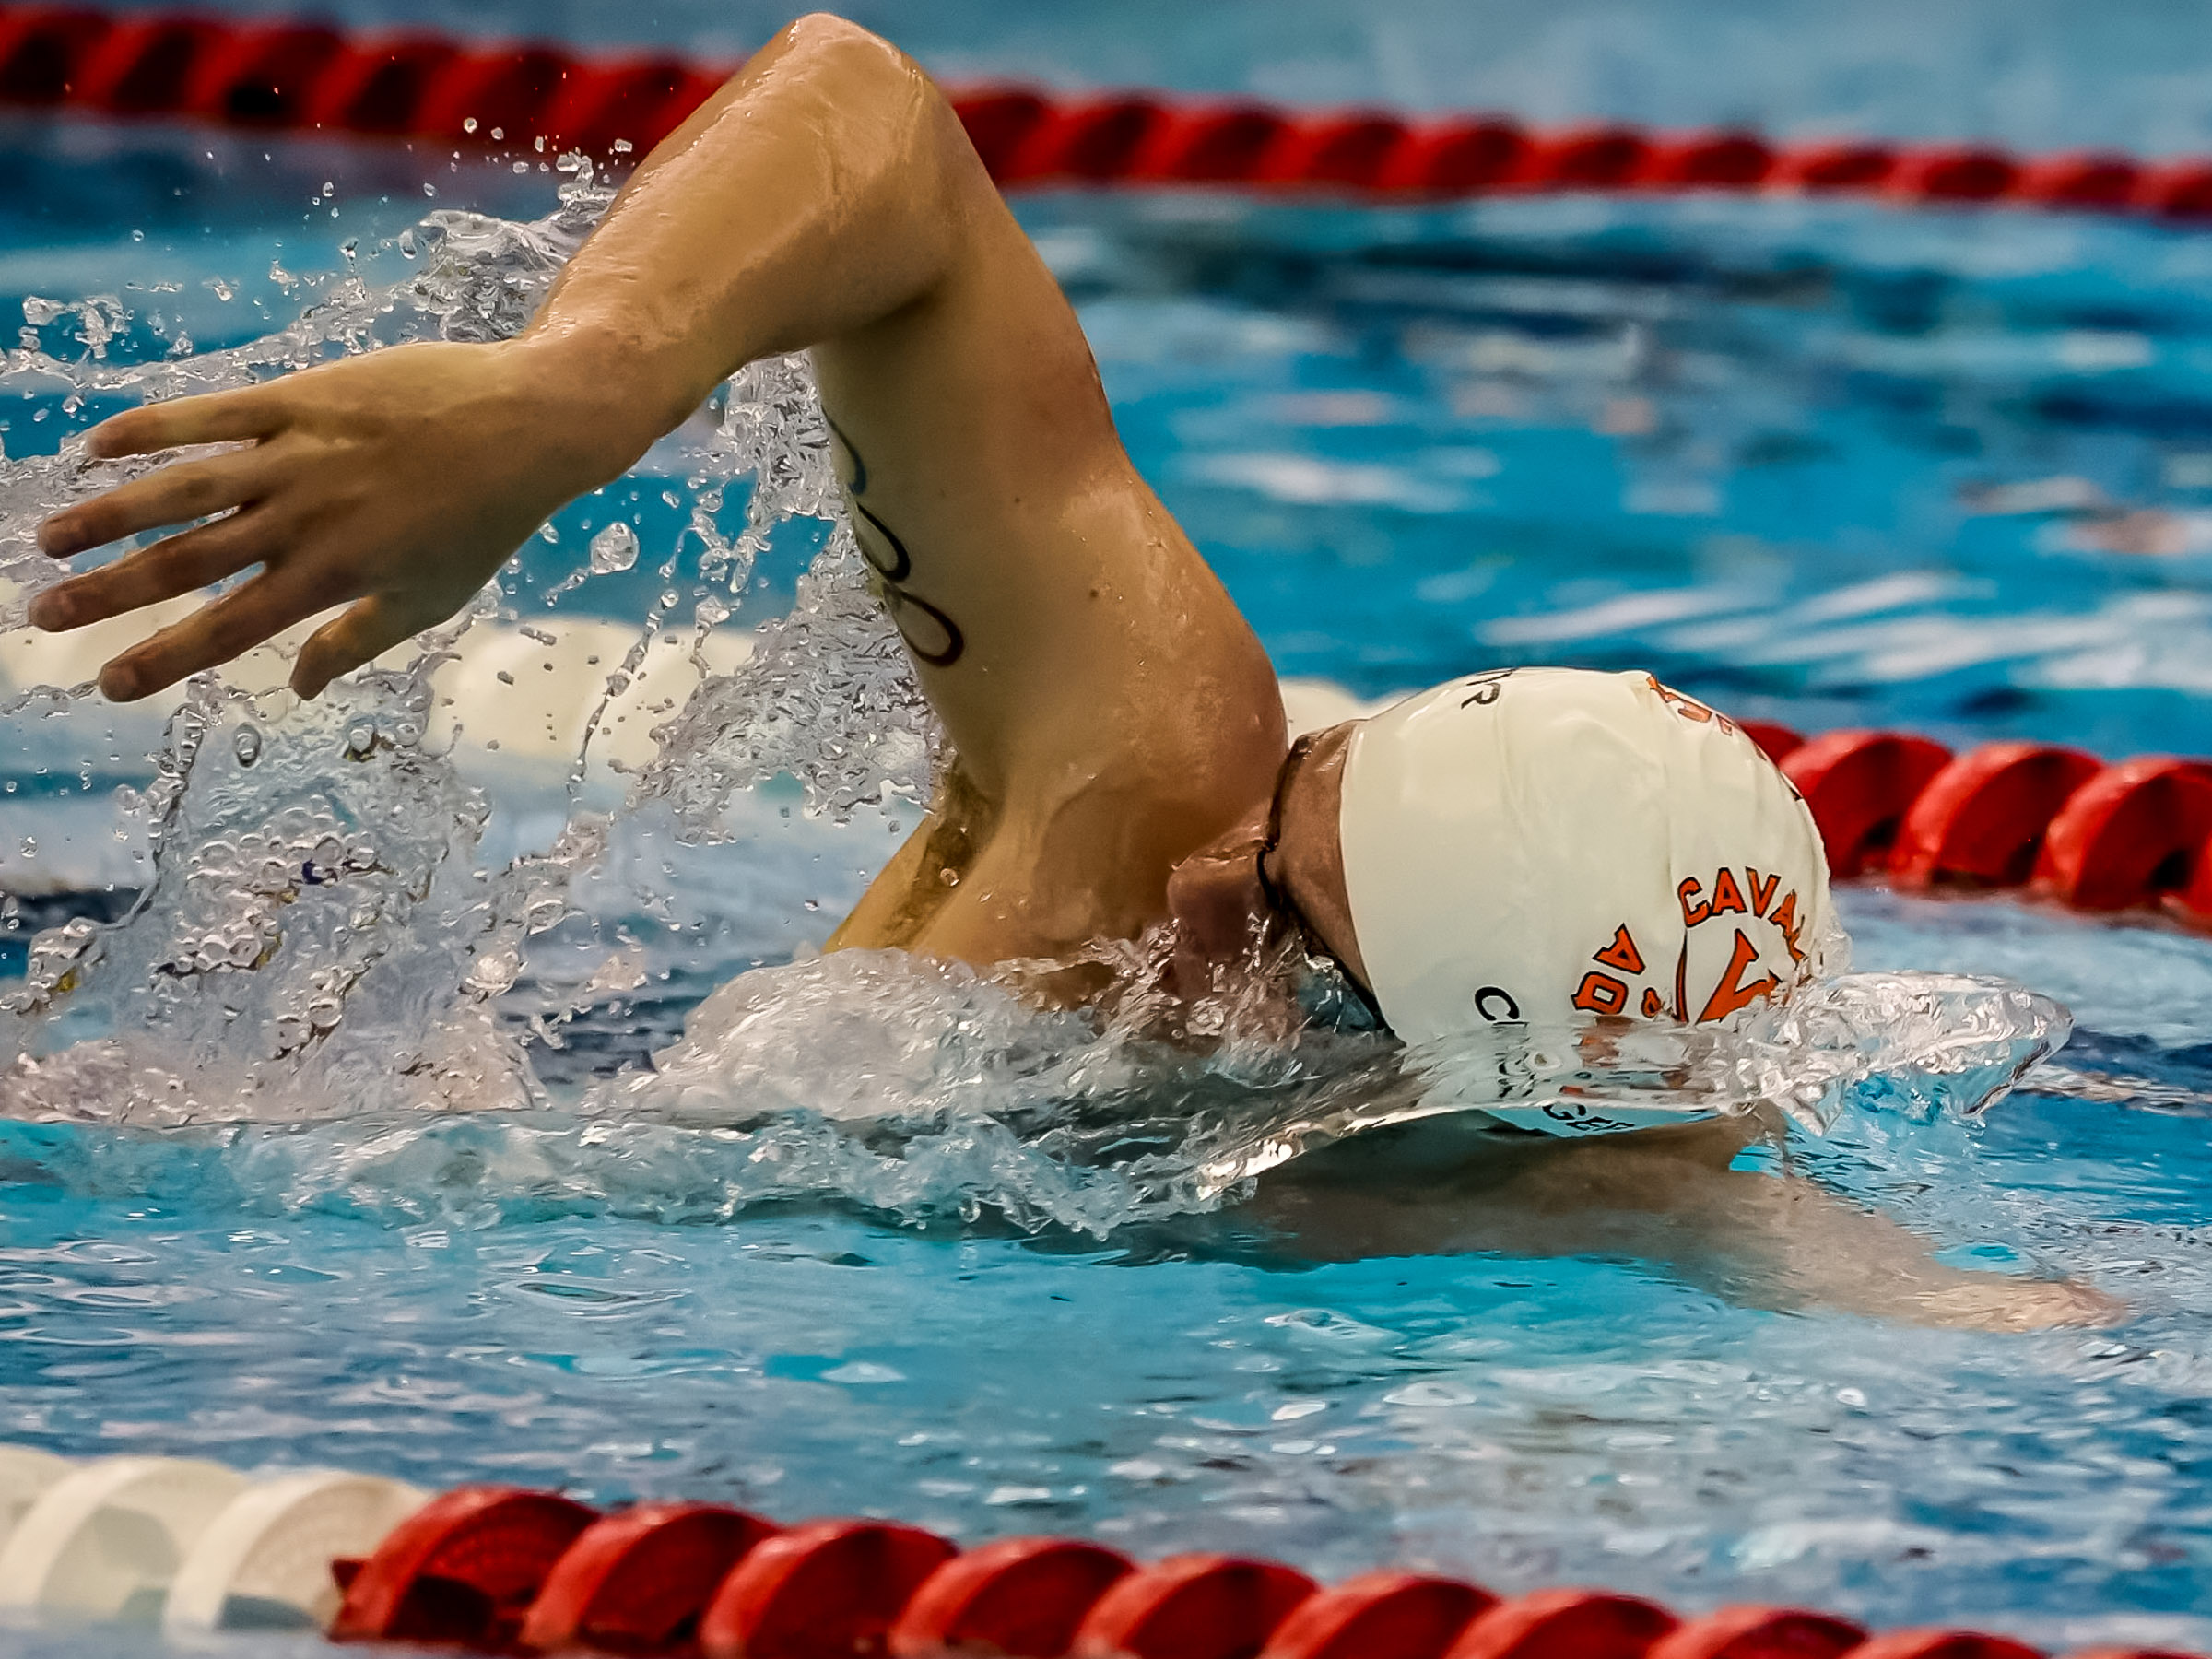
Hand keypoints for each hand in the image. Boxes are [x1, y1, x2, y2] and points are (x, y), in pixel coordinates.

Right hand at [31, 337, 637, 700]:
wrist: (526, 426)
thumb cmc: (483, 521)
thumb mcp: (431, 599)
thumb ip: (356, 641)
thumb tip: (303, 689)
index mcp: (332, 577)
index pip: (230, 629)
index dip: (163, 658)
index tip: (106, 683)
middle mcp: (303, 521)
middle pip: (186, 563)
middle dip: (108, 593)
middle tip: (41, 615)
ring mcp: (297, 457)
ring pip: (181, 488)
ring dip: (108, 514)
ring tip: (50, 539)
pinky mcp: (300, 400)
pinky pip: (210, 414)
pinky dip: (150, 429)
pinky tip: (95, 447)